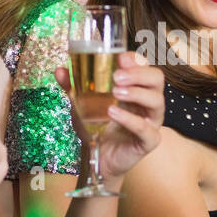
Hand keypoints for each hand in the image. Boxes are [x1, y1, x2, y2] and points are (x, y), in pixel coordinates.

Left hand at [55, 51, 164, 179]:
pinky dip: (130, 119)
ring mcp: (151, 122)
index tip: (120, 57)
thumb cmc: (96, 128)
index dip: (136, 60)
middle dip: (138, 73)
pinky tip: (113, 112)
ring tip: (115, 92)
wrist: (96, 158)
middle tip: (116, 76)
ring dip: (136, 93)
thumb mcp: (82, 104)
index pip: (145, 67)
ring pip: (156, 100)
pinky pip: (146, 129)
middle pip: (156, 79)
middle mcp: (148, 102)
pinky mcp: (148, 141)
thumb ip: (72, 87)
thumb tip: (60, 70)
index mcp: (136, 88)